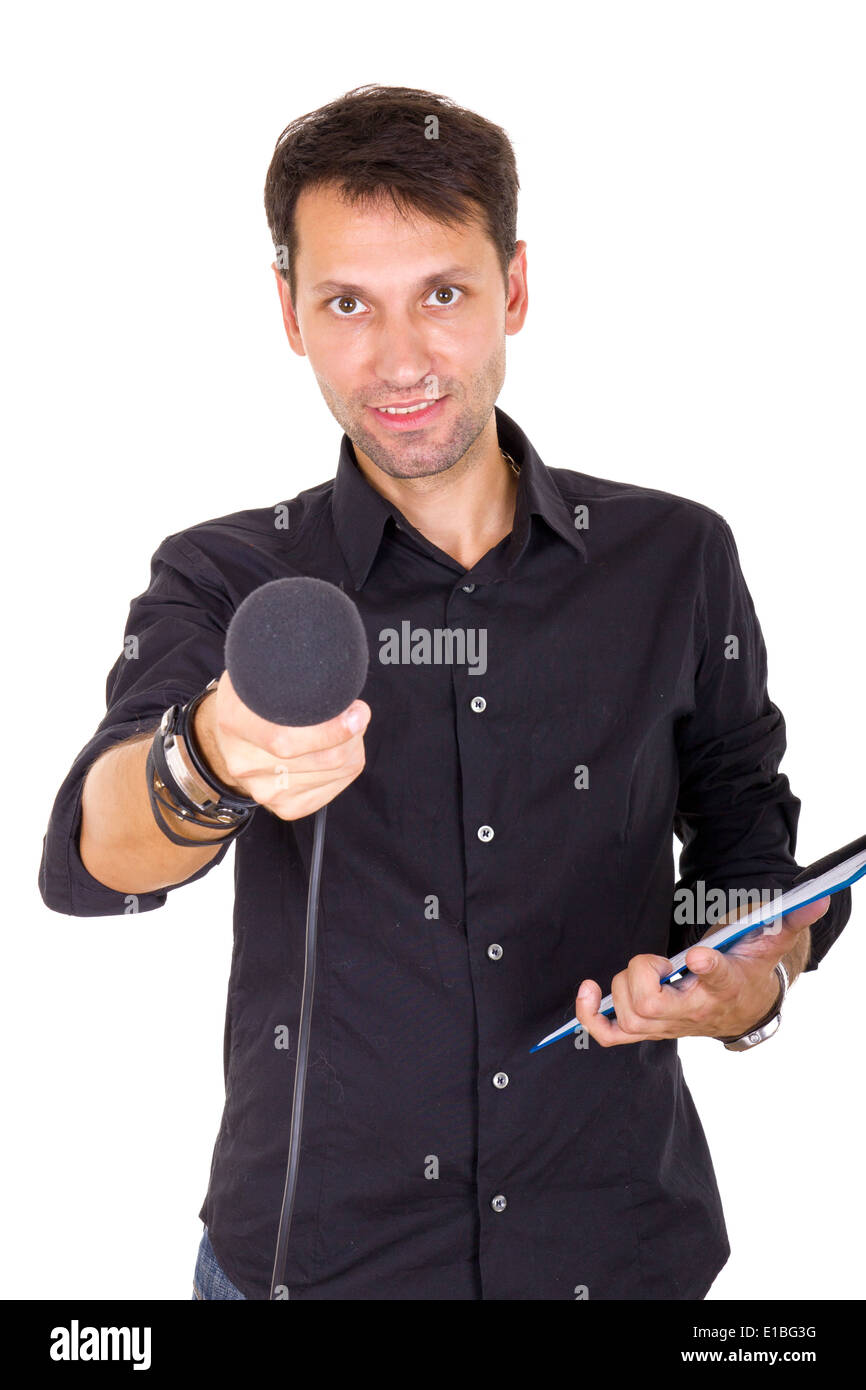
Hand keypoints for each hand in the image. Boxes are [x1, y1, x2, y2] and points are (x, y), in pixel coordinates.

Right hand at [194, 669, 370, 820]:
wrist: (234, 739)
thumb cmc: (256, 700)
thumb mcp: (263, 674)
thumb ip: (296, 677)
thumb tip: (340, 688)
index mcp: (235, 723)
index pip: (286, 741)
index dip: (332, 730)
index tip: (357, 713)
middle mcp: (245, 763)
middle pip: (323, 758)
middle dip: (352, 734)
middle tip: (354, 714)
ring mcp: (265, 791)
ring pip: (336, 771)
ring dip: (351, 747)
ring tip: (342, 729)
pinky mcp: (286, 807)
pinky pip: (335, 786)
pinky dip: (346, 766)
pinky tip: (336, 750)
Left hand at [573, 895, 831, 1046]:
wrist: (742, 1010)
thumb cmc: (748, 969)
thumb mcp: (769, 942)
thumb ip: (787, 918)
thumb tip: (815, 897)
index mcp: (725, 985)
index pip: (717, 980)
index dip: (707, 967)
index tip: (699, 955)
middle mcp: (694, 1011)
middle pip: (651, 1004)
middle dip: (641, 972)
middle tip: (656, 960)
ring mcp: (668, 1024)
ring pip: (629, 1016)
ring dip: (623, 984)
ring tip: (644, 969)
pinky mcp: (647, 1028)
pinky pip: (611, 1034)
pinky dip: (592, 1016)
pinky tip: (589, 989)